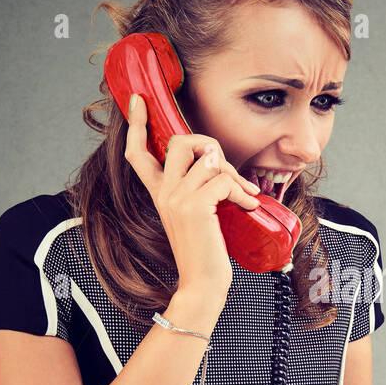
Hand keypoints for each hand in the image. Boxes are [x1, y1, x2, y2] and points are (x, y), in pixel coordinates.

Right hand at [122, 92, 261, 294]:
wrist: (202, 283)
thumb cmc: (203, 252)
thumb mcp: (195, 215)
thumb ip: (198, 188)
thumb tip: (217, 163)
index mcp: (159, 193)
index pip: (137, 152)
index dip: (137, 124)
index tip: (138, 101)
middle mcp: (163, 192)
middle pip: (180, 142)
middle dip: (210, 145)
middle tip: (227, 169)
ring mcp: (176, 197)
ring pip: (209, 160)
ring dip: (236, 176)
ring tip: (245, 195)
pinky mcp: (195, 205)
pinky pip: (223, 179)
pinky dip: (242, 191)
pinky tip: (248, 206)